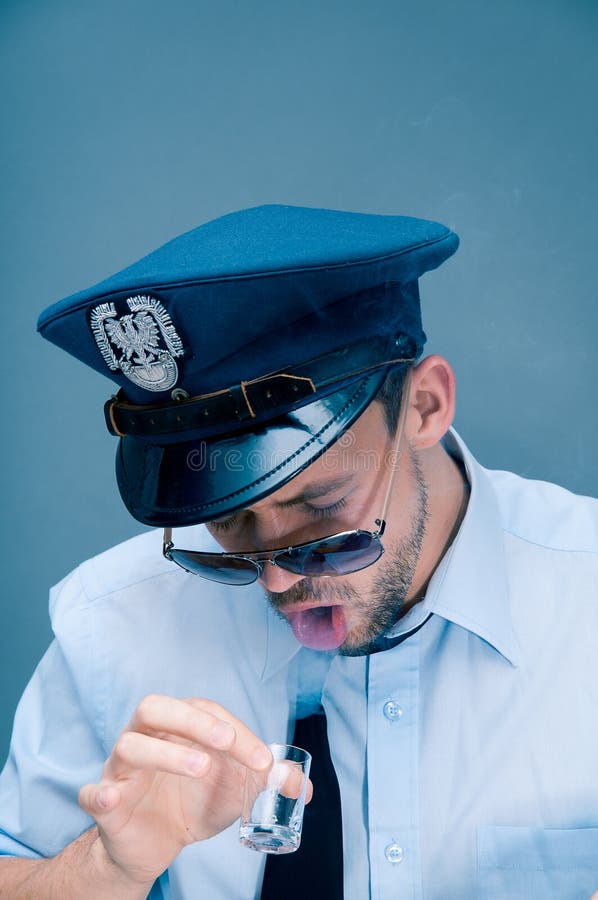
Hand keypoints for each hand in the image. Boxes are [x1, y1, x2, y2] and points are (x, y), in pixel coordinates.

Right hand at [78, 695, 274, 886]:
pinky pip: (93, 792)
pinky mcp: (105, 803)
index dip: (235, 730)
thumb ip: (266, 782)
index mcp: (176, 726)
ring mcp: (121, 769)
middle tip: (226, 742)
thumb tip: (303, 785)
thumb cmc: (191, 803)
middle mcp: (146, 738)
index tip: (264, 760)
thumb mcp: (233, 791)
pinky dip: (100, 793)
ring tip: (200, 769)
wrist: (154, 846)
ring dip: (165, 754)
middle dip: (192, 719)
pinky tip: (113, 796)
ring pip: (129, 745)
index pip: (204, 712)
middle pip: (154, 707)